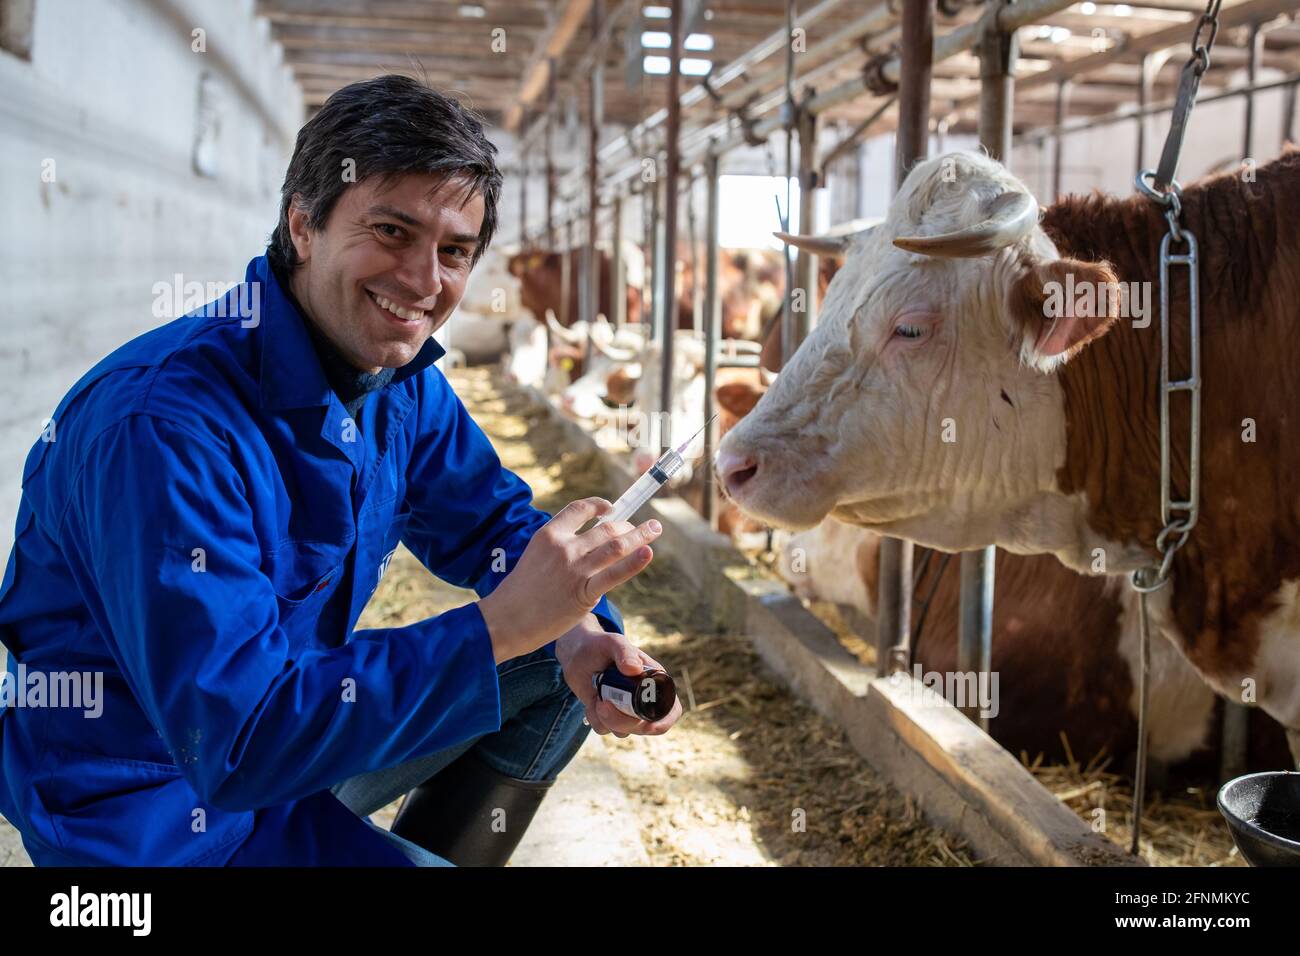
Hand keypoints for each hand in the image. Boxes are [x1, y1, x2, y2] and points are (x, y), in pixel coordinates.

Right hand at [477, 498, 661, 662]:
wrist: (506, 619)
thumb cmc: (519, 593)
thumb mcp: (535, 558)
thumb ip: (559, 549)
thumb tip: (587, 545)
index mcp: (548, 534)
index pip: (580, 509)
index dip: (599, 506)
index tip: (611, 509)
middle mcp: (563, 547)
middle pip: (606, 528)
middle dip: (629, 525)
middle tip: (646, 526)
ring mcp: (574, 569)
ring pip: (615, 546)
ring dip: (639, 535)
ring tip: (655, 529)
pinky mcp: (583, 592)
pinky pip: (614, 575)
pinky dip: (634, 562)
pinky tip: (648, 553)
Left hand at [555, 614, 681, 737]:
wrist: (578, 653)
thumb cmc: (602, 646)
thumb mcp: (614, 643)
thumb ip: (625, 652)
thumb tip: (635, 670)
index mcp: (655, 683)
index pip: (670, 711)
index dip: (663, 722)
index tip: (647, 725)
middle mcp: (644, 700)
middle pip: (645, 727)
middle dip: (623, 722)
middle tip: (603, 703)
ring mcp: (626, 711)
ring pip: (623, 731)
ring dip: (607, 719)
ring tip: (597, 696)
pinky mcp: (608, 717)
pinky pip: (604, 728)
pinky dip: (594, 718)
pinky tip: (591, 700)